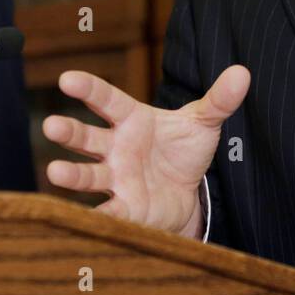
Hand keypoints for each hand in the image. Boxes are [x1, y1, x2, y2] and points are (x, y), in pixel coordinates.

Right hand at [43, 65, 250, 236]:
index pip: (106, 100)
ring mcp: (116, 178)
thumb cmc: (183, 150)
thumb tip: (244, 73)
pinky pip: (106, 211)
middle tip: (50, 126)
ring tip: (54, 172)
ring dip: (71, 174)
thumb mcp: (203, 122)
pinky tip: (78, 220)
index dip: (88, 89)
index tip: (67, 78)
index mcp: (131, 119)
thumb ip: (219, 100)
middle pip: (87, 137)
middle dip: (68, 132)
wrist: (188, 192)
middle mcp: (116, 147)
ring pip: (88, 175)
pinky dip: (95, 217)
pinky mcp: (124, 208)